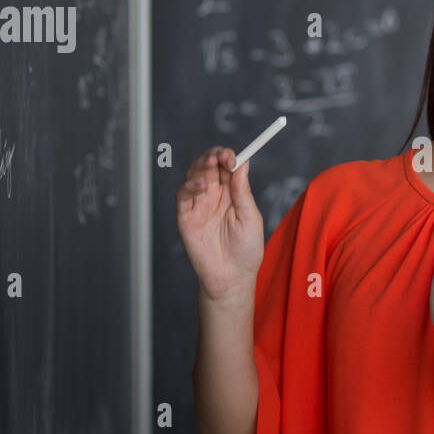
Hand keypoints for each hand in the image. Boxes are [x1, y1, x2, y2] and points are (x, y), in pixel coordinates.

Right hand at [175, 146, 264, 303]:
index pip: (227, 167)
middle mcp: (214, 196)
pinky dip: (189, 187)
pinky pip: (183, 196)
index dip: (229, 157)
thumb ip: (243, 191)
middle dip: (214, 157)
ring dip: (200, 166)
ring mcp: (199, 205)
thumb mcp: (250, 217)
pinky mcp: (186, 218)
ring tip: (211, 164)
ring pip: (194, 176)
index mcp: (232, 193)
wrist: (232, 278)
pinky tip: (200, 186)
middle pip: (209, 167)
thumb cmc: (246, 250)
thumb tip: (242, 163)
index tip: (233, 156)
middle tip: (221, 156)